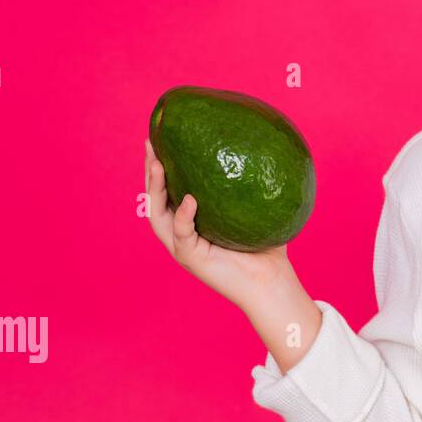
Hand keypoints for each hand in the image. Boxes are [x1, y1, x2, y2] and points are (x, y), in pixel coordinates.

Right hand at [145, 138, 298, 310]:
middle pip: (155, 198)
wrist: (271, 283)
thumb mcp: (257, 212)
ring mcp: (183, 246)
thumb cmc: (267, 250)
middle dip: (150, 170)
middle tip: (150, 143)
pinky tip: (188, 199)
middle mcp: (182, 233)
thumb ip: (255, 188)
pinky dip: (183, 216)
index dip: (163, 166)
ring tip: (158, 164)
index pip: (170, 190)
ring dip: (155, 189)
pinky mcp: (191, 258)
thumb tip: (267, 150)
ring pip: (158, 214)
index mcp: (193, 222)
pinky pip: (182, 233)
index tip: (162, 138)